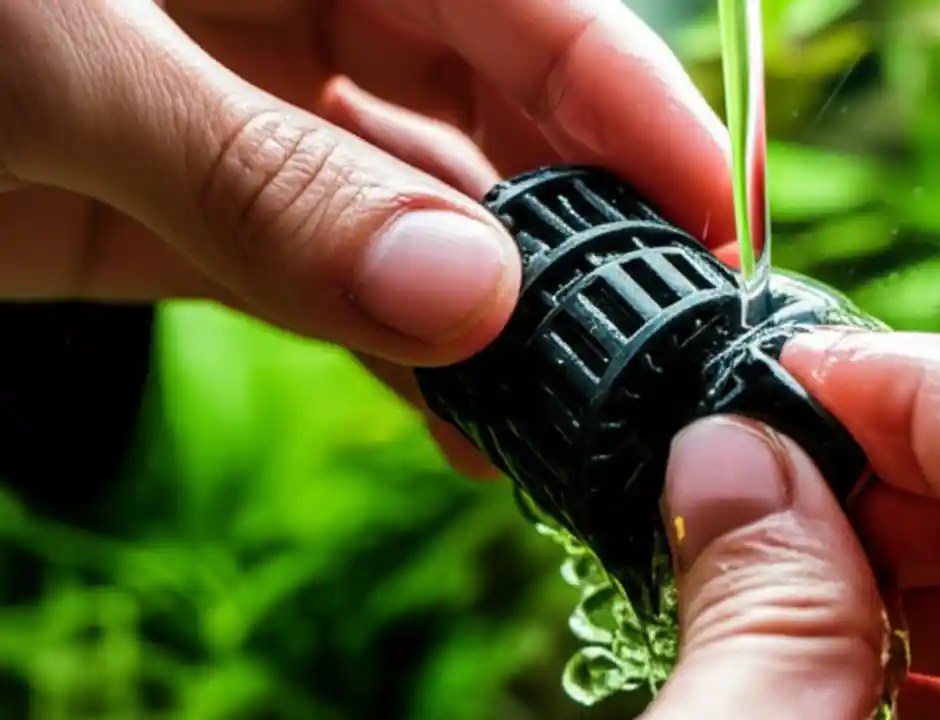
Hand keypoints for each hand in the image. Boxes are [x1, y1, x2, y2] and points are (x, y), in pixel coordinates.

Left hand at [0, 0, 732, 472]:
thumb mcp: (75, 71)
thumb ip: (270, 183)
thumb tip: (462, 297)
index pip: (527, 1)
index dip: (631, 101)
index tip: (711, 217)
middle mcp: (303, 8)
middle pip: (496, 112)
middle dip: (584, 223)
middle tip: (660, 334)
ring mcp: (258, 117)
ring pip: (427, 212)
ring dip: (502, 309)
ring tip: (577, 401)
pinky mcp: (205, 213)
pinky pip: (341, 281)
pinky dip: (405, 354)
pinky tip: (470, 420)